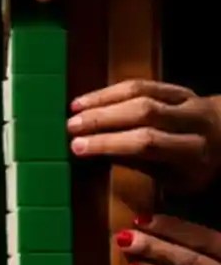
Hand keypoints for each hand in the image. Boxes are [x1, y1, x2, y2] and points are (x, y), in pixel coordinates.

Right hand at [68, 80, 220, 191]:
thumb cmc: (193, 168)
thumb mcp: (173, 180)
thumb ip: (140, 166)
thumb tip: (95, 154)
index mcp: (194, 154)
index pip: (148, 144)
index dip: (110, 143)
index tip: (77, 148)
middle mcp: (195, 123)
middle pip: (144, 114)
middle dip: (103, 120)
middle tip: (71, 127)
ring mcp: (188, 101)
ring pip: (141, 94)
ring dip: (103, 102)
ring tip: (74, 111)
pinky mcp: (177, 88)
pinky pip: (142, 83)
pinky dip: (112, 91)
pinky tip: (88, 99)